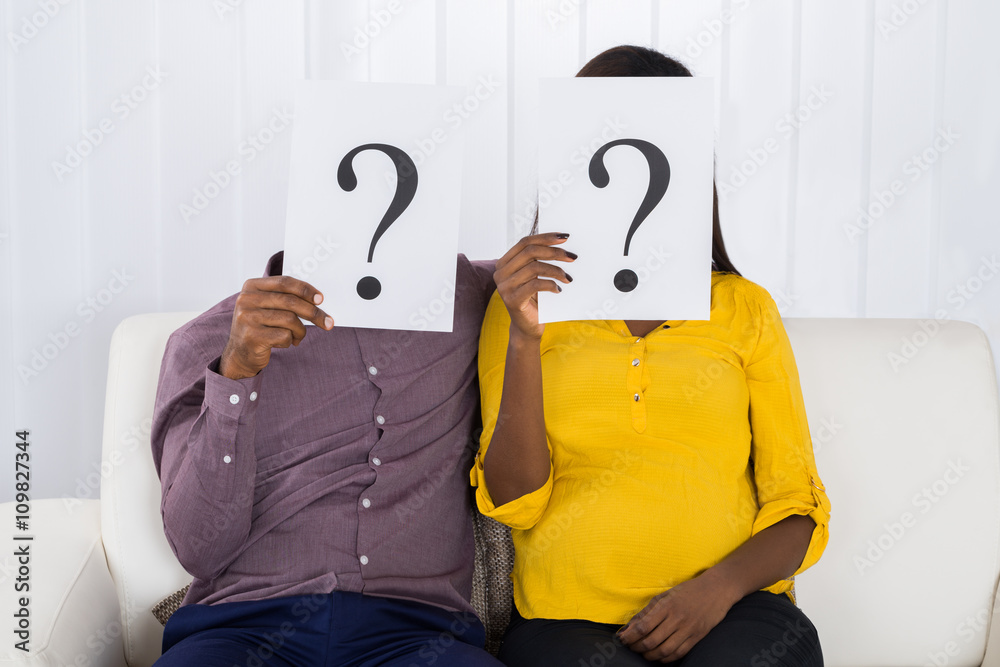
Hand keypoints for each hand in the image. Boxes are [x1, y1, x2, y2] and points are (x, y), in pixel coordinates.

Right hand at [219, 276, 332, 379]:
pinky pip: (284, 336)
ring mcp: (247, 318)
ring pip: (290, 320)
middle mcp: (246, 300)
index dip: (305, 290)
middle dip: (313, 313)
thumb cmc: (261, 327)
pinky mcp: (252, 336)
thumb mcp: (267, 307)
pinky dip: (290, 341)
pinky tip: (282, 343)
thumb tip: (317, 299)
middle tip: (328, 323)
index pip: (284, 282)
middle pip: (290, 301)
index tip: (321, 299)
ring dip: (300, 331)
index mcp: (251, 286)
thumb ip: (285, 298)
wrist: (240, 354)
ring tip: (297, 337)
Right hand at [493, 233, 575, 339]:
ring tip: (568, 277)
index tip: (564, 237)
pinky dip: (550, 285)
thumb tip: (560, 242)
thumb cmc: (534, 299)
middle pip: (530, 252)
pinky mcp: (512, 299)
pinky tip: (558, 289)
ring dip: (556, 270)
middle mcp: (500, 273)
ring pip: (534, 268)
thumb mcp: (534, 276)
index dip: (545, 237)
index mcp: (504, 263)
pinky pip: (535, 284)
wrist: (527, 327)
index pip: (525, 242)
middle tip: (572, 257)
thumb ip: (538, 260)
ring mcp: (504, 287)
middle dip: (554, 252)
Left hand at [616, 573, 738, 661]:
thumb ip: (647, 611)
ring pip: (664, 650)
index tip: (623, 638)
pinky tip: (659, 656)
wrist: (716, 590)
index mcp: (667, 606)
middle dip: (637, 647)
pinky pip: (679, 653)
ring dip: (650, 655)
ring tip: (643, 652)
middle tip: (630, 646)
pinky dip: (666, 658)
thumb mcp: (665, 595)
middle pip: (652, 641)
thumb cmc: (688, 591)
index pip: (643, 626)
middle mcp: (677, 619)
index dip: (630, 636)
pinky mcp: (697, 637)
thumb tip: (629, 626)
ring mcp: (688, 629)